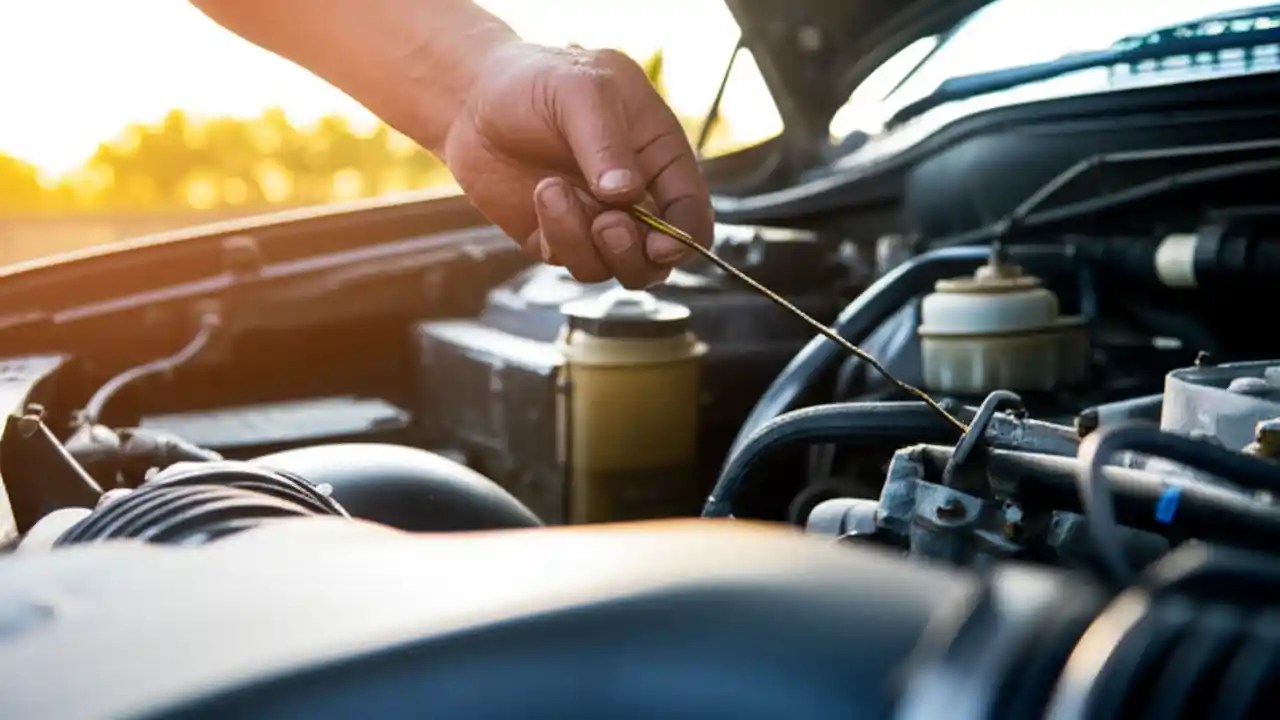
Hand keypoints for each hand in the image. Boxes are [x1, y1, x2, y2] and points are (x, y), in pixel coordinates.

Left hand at [438, 42, 713, 287]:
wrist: (476, 98)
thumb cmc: (541, 80)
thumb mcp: (582, 91)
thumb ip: (607, 143)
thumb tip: (626, 195)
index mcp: (661, 157)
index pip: (691, 212)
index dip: (685, 238)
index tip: (661, 247)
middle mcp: (637, 197)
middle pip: (659, 258)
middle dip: (635, 251)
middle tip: (607, 222)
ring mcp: (598, 222)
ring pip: (617, 268)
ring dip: (590, 243)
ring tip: (556, 191)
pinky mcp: (560, 239)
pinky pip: (574, 261)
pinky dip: (560, 236)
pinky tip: (543, 194)